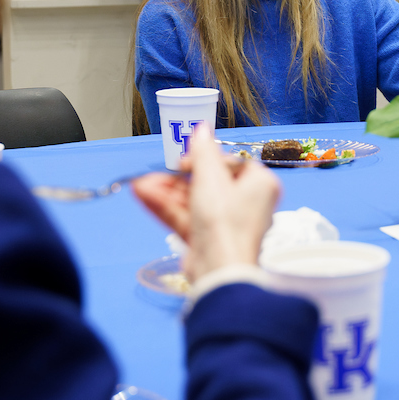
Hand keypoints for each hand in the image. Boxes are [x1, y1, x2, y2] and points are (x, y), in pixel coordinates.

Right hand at [132, 126, 280, 281]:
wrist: (219, 270)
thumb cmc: (225, 222)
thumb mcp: (211, 177)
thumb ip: (203, 151)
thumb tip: (202, 129)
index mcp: (259, 185)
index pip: (231, 164)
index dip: (205, 159)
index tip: (184, 160)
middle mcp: (246, 204)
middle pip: (207, 183)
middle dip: (176, 179)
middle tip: (155, 173)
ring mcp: (226, 224)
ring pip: (192, 201)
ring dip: (165, 192)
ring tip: (139, 185)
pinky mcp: (208, 240)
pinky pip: (186, 218)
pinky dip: (166, 207)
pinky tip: (143, 196)